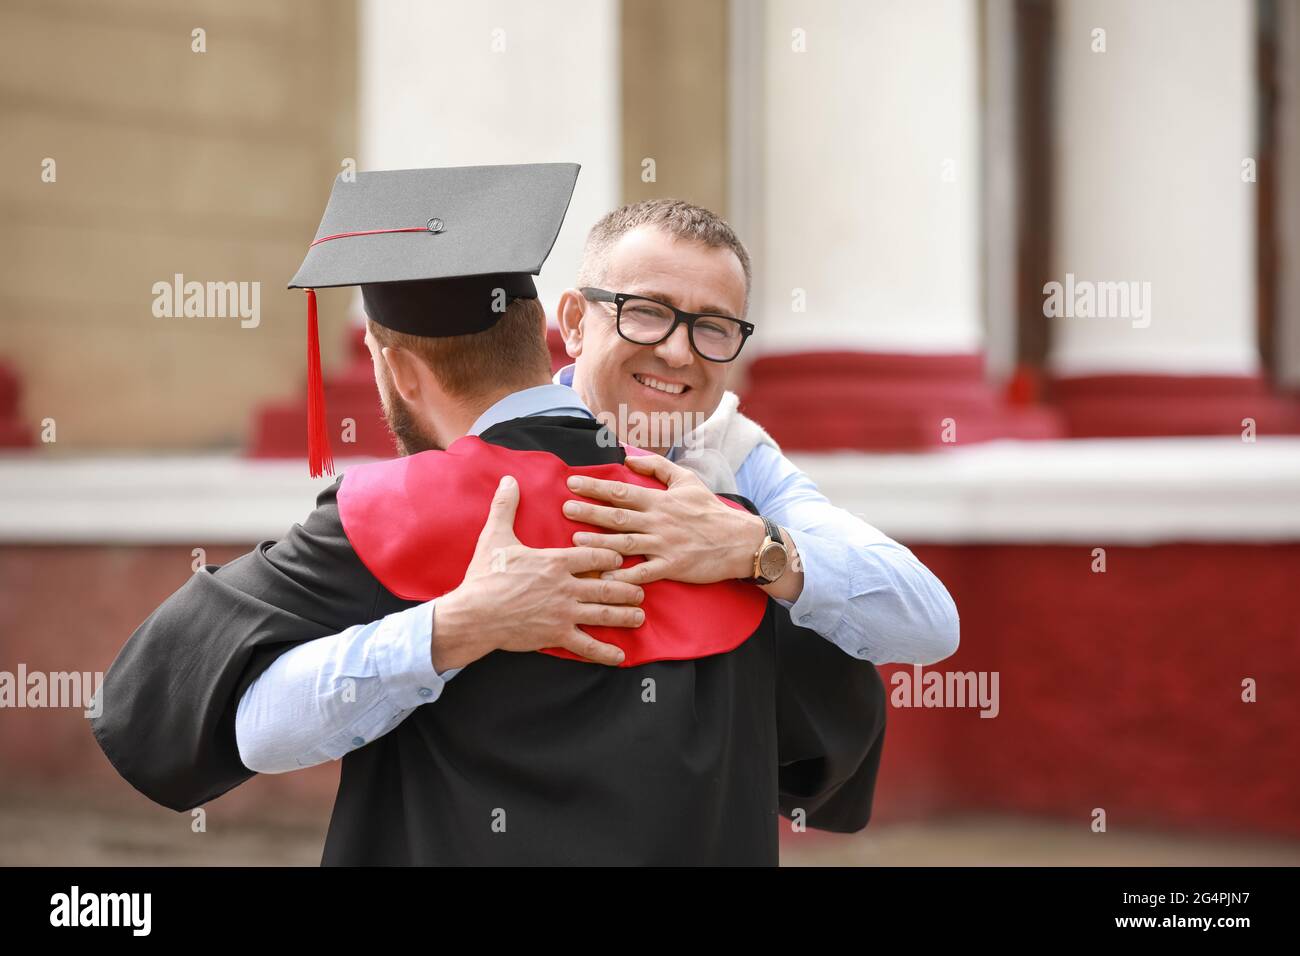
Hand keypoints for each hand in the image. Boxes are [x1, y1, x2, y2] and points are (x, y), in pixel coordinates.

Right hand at [432, 476, 644, 670]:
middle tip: (641, 590)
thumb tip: (508, 480)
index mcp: (556, 561)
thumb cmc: (485, 576)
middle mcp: (566, 586)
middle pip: (607, 586)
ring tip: (639, 616)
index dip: (611, 558)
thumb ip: (506, 507)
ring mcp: (563, 612)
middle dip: (628, 588)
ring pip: (603, 614)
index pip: (594, 556)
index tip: (621, 559)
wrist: (474, 613)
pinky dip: (605, 652)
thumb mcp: (495, 537)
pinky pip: (586, 645)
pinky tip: (619, 656)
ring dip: (624, 615)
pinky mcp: (556, 635)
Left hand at [562, 453, 766, 585]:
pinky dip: (623, 576)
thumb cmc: (711, 509)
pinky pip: (642, 573)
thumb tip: (628, 457)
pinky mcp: (671, 567)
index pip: (621, 491)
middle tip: (564, 508)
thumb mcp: (687, 480)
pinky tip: (603, 578)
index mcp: (660, 501)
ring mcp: (664, 545)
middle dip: (589, 512)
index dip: (595, 487)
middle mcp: (658, 522)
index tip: (572, 483)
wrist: (739, 540)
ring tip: (574, 541)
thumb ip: (657, 468)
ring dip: (598, 543)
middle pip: (617, 516)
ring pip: (625, 543)